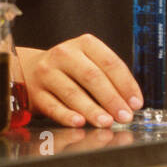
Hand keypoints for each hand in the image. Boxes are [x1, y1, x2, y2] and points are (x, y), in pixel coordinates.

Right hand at [17, 35, 142, 128]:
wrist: (30, 70)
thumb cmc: (69, 70)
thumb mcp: (89, 62)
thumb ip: (109, 78)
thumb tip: (130, 103)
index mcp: (83, 44)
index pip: (109, 62)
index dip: (126, 84)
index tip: (136, 103)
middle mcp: (64, 54)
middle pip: (92, 77)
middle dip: (111, 99)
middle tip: (124, 116)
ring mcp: (47, 73)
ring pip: (72, 93)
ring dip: (92, 110)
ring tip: (107, 122)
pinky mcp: (36, 92)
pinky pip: (53, 106)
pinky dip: (67, 116)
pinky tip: (79, 123)